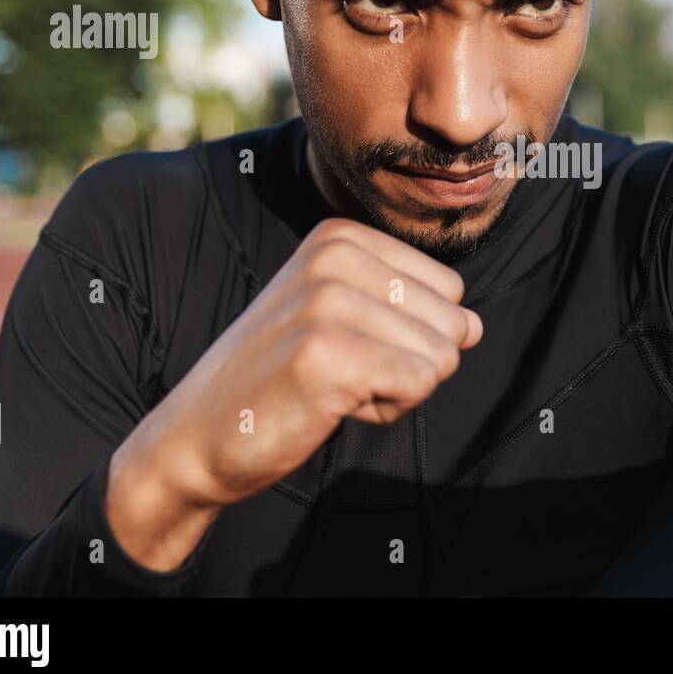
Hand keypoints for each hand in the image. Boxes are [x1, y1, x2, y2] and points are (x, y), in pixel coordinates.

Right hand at [107, 217, 480, 568]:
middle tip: (339, 372)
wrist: (198, 435)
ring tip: (332, 386)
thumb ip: (412, 310)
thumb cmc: (279, 380)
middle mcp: (334, 256)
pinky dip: (386, 409)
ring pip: (441, 356)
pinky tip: (331, 404)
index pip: (449, 289)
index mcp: (340, 237)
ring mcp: (328, 301)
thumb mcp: (342, 318)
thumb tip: (475, 327)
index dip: (411, 334)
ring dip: (396, 389)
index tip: (346, 345)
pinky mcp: (328, 353)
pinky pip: (420, 383)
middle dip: (410, 363)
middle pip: (452, 321)